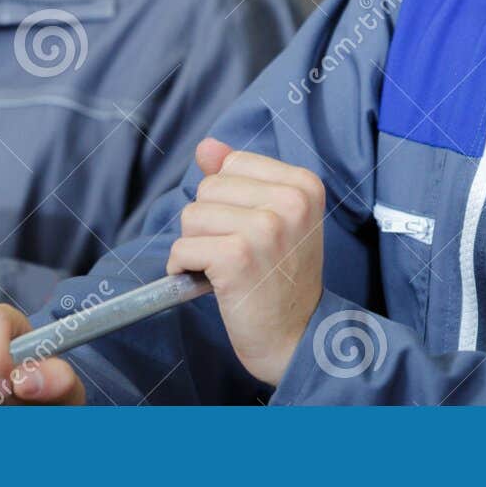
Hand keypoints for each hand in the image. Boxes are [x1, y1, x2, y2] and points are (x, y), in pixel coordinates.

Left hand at [165, 138, 324, 385]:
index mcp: (303, 184)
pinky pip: (182, 248)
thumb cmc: (282, 278)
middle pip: (208, 188)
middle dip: (210, 223)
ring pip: (191, 216)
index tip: (250, 230)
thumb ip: (240, 178)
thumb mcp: (275, 218)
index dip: (228, 199)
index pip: (232, 164)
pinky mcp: (237, 257)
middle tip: (240, 254)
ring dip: (197, 246)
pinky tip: (211, 283)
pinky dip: (184, 268)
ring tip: (226, 268)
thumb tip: (207, 147)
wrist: (297, 338)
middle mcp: (289, 201)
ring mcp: (265, 228)